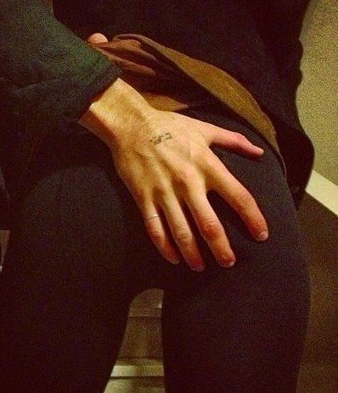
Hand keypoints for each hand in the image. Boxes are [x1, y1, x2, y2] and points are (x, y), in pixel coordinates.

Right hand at [80, 76, 267, 270]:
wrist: (131, 125)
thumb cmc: (170, 126)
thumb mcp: (205, 128)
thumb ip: (234, 141)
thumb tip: (260, 152)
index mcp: (207, 164)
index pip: (238, 196)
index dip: (253, 219)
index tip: (261, 235)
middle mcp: (188, 182)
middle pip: (210, 224)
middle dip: (222, 249)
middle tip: (229, 262)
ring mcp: (164, 192)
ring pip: (182, 232)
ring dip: (193, 255)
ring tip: (201, 267)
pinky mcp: (143, 198)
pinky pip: (155, 229)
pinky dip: (164, 247)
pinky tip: (173, 259)